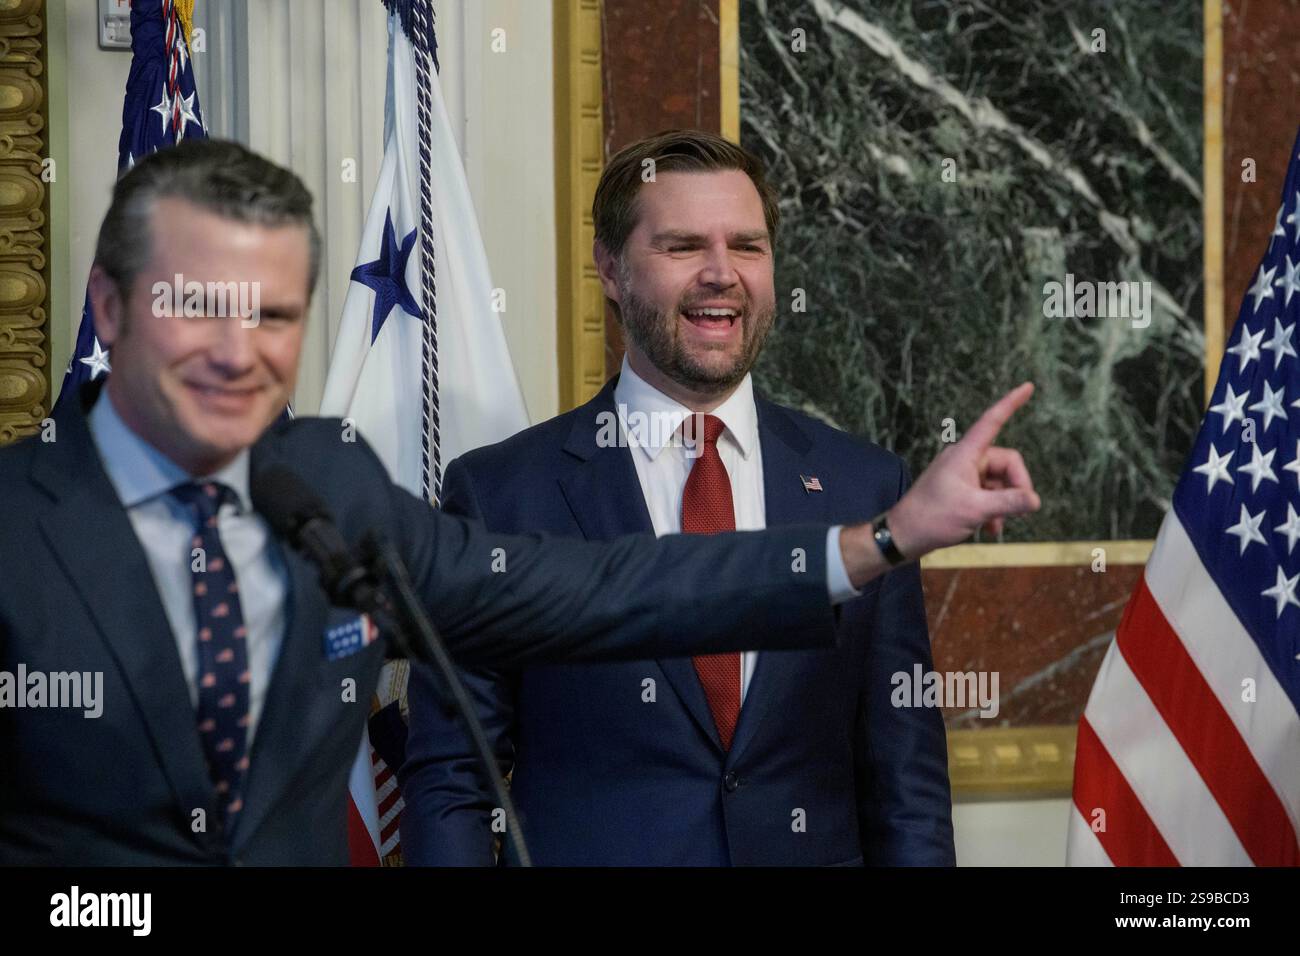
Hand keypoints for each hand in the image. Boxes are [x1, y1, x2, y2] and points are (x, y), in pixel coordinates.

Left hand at [888, 382, 1040, 556]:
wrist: (903, 536)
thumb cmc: (933, 518)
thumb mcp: (976, 510)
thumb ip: (1009, 502)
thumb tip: (1035, 500)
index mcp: (966, 453)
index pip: (992, 421)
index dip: (1011, 403)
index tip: (1028, 386)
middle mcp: (964, 459)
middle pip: (1006, 463)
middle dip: (1016, 487)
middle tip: (1020, 511)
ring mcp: (962, 474)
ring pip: (998, 482)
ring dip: (1004, 504)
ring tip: (997, 526)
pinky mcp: (960, 489)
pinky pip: (987, 493)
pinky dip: (992, 509)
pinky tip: (990, 529)